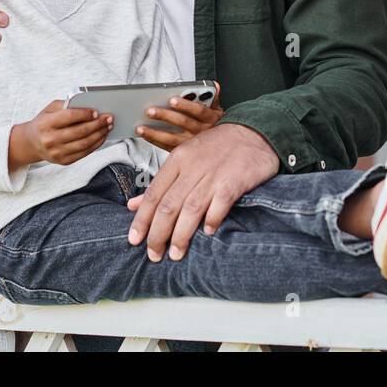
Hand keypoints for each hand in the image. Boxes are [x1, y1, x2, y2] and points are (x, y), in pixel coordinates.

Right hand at [11, 100, 113, 166]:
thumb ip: (66, 105)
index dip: (84, 114)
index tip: (96, 112)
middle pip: (80, 131)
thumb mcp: (49, 109)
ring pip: (84, 143)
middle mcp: (50, 139)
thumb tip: (87, 106)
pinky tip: (101, 137)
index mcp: (45, 123)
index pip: (69, 117)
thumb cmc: (44, 123)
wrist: (32, 143)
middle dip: (97, 124)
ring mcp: (57, 152)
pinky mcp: (63, 161)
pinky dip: (96, 144)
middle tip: (108, 118)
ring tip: (107, 127)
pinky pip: (84, 153)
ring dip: (100, 134)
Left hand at [126, 123, 278, 261]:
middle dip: (158, 234)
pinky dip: (212, 220)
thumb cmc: (217, 148)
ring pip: (190, 209)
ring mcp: (214, 175)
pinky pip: (220, 204)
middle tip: (154, 254)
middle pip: (169, 205)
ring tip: (175, 254)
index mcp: (177, 160)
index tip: (134, 240)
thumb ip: (160, 184)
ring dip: (181, 235)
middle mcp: (192, 168)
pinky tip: (207, 233)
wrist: (254, 132)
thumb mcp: (184, 158)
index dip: (142, 219)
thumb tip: (133, 205)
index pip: (154, 194)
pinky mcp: (234, 181)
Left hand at [135, 82, 222, 150]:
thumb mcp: (217, 110)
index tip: (172, 99)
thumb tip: (215, 86)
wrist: (220, 146)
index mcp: (210, 118)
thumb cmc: (214, 125)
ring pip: (172, 138)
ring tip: (141, 127)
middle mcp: (201, 131)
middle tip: (150, 111)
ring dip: (155, 133)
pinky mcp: (183, 152)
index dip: (186, 104)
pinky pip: (167, 147)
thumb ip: (213, 97)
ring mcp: (191, 143)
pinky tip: (145, 135)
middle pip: (183, 122)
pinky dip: (155, 141)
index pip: (199, 110)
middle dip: (165, 116)